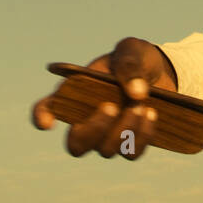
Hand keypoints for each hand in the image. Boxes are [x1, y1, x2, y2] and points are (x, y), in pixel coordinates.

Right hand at [31, 37, 178, 158]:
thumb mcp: (131, 50)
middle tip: (111, 107)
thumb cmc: (135, 59)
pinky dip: (143, 135)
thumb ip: (129, 65)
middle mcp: (86, 120)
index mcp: (74, 93)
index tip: (48, 123)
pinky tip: (152, 114)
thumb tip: (136, 94)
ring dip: (124, 131)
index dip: (42, 117)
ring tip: (140, 106)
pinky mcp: (130, 144)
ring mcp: (107, 136)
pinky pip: (132, 152)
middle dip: (93, 130)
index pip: (47, 109)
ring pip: (106, 150)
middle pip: (76, 144)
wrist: (160, 72)